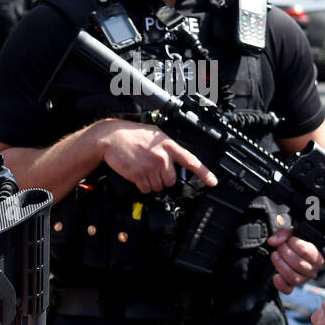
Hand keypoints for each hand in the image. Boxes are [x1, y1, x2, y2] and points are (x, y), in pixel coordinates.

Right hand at [99, 121, 216, 194]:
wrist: (111, 137)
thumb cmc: (132, 134)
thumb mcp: (155, 134)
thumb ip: (168, 146)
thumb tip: (177, 158)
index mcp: (169, 145)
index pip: (191, 160)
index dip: (204, 173)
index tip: (213, 182)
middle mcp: (162, 156)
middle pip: (172, 180)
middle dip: (163, 177)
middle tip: (153, 167)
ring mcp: (150, 166)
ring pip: (159, 186)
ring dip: (151, 182)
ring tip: (143, 168)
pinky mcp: (139, 175)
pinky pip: (147, 189)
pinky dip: (142, 186)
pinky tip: (137, 174)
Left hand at [266, 226, 324, 293]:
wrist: (294, 253)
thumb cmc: (296, 243)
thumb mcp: (292, 234)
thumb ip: (283, 233)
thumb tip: (273, 241)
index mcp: (316, 257)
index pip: (305, 252)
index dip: (293, 244)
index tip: (290, 240)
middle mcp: (312, 270)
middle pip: (298, 264)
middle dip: (284, 252)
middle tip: (280, 247)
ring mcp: (303, 279)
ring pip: (293, 277)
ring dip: (280, 264)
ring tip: (275, 255)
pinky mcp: (293, 286)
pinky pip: (288, 289)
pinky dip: (280, 284)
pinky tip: (276, 276)